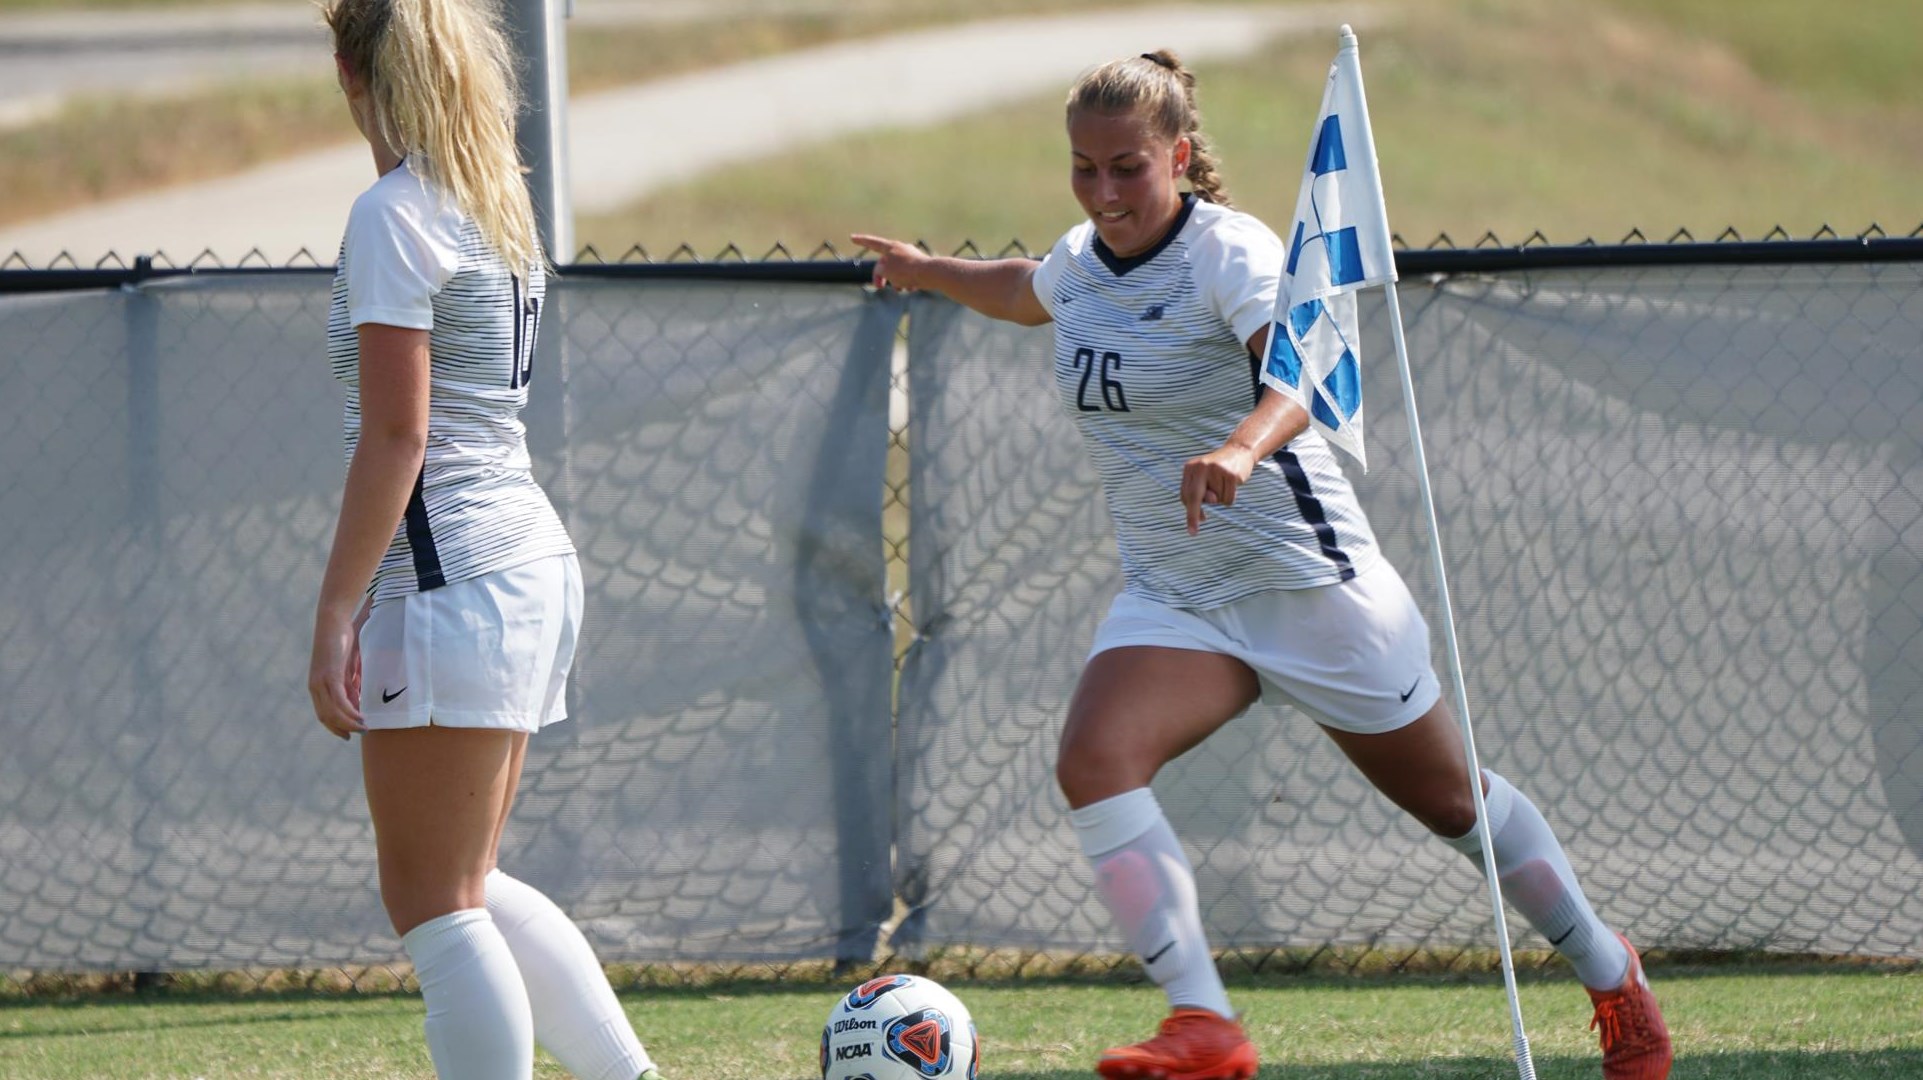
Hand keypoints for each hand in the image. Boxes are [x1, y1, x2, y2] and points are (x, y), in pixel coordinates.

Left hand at [308, 605, 366, 740]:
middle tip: (360, 732)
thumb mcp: (345, 666)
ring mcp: (321, 682)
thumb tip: (356, 698)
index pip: (323, 714)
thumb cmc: (340, 639)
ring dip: (349, 723)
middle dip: (343, 728)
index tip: (349, 733)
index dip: (336, 726)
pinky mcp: (330, 676)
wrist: (332, 620)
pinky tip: (361, 716)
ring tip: (364, 727)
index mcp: (317, 685)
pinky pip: (339, 701)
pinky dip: (350, 712)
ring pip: (333, 712)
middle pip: (326, 717)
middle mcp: (315, 686)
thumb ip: (349, 682)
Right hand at [850, 233, 932, 290]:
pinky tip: (913, 287)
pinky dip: (907, 283)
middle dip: (882, 276)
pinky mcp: (920, 265)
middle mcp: (901, 249)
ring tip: (902, 288)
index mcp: (891, 247)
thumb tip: (884, 271)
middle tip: (879, 287)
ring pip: (897, 271)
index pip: (872, 243)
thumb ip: (879, 269)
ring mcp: (911, 256)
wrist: (931, 274)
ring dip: (896, 282)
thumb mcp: (885, 271)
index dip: (861, 241)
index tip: (852, 237)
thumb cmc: (906, 271)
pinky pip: (908, 275)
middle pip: (885, 263)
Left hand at [1180, 442, 1258, 535]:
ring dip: (1221, 497)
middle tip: (1192, 532)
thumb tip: (1210, 501)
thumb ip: (1201, 494)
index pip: (1185, 495)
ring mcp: (1216, 470)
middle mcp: (1201, 467)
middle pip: (1194, 497)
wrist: (1239, 451)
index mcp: (1190, 468)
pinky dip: (1231, 497)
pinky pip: (1228, 499)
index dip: (1190, 511)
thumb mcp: (1205, 480)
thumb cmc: (1218, 470)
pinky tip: (1232, 483)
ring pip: (1216, 501)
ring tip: (1224, 482)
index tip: (1191, 528)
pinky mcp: (1231, 474)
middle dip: (1193, 516)